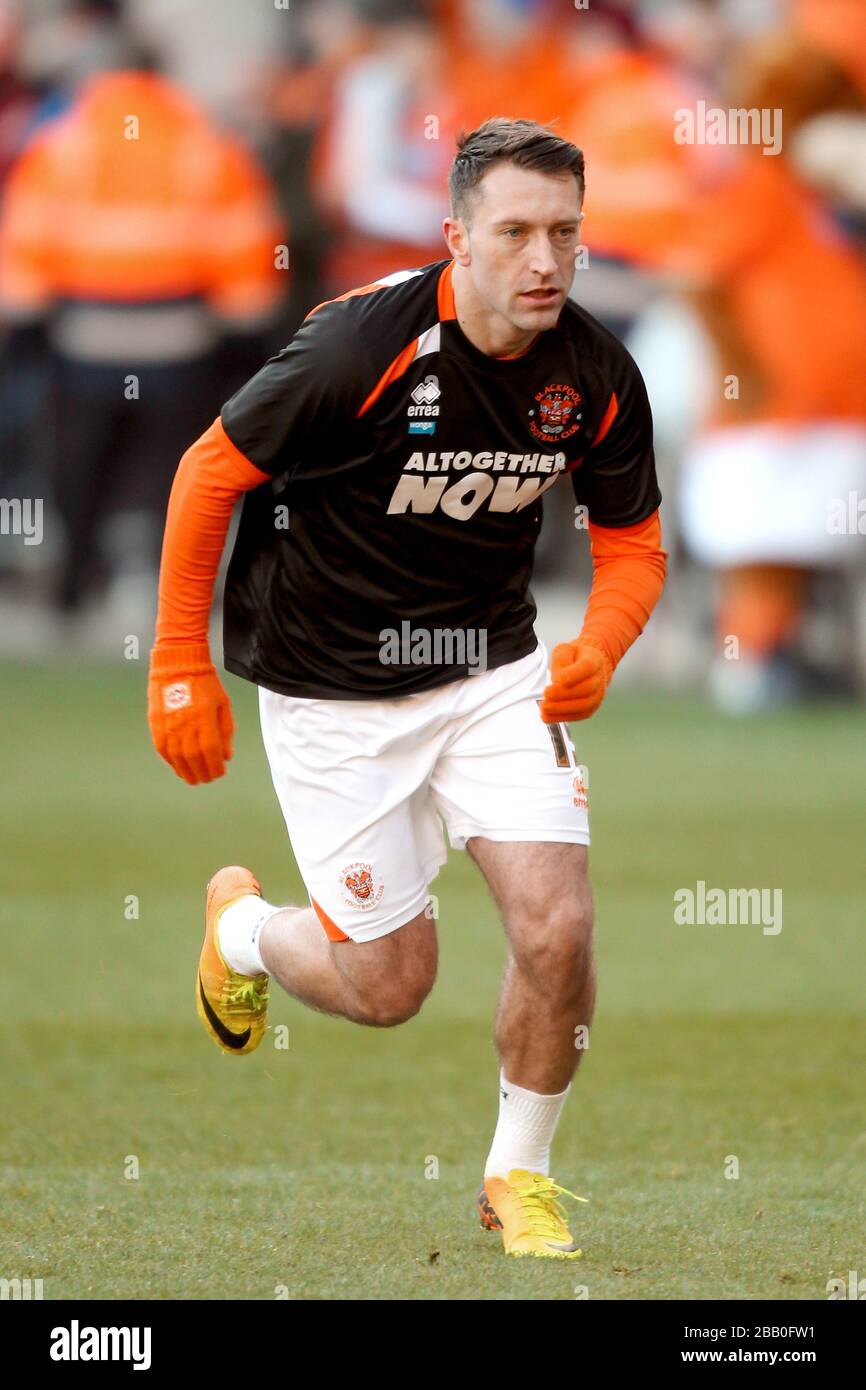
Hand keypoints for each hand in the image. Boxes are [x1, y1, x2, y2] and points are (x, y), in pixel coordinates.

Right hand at [147, 641, 234, 783]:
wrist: (177, 664)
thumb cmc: (205, 683)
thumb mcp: (223, 705)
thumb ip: (226, 732)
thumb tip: (227, 756)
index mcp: (204, 719)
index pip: (210, 752)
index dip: (215, 766)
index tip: (220, 772)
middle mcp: (185, 724)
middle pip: (193, 758)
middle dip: (202, 773)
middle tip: (207, 779)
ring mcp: (168, 725)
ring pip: (176, 758)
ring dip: (185, 772)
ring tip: (193, 779)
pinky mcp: (155, 724)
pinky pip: (162, 749)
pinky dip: (171, 762)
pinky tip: (178, 767)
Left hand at [539, 638, 613, 722]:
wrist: (588, 667)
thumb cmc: (575, 658)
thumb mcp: (565, 650)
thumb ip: (560, 661)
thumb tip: (557, 680)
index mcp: (594, 660)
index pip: (587, 667)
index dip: (574, 674)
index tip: (558, 680)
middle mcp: (599, 679)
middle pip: (586, 689)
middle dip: (564, 694)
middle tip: (546, 695)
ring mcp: (597, 695)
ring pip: (584, 705)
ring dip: (562, 709)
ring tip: (545, 708)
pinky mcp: (590, 709)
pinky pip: (578, 715)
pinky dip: (562, 717)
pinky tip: (548, 716)